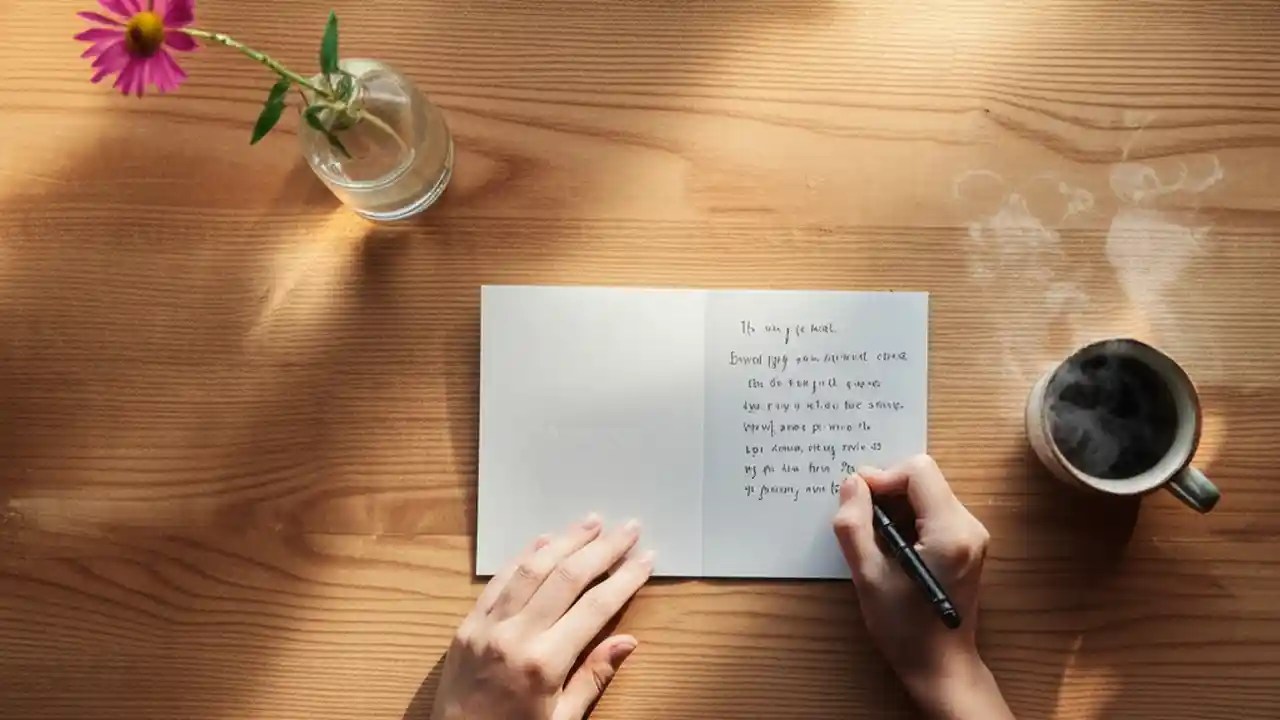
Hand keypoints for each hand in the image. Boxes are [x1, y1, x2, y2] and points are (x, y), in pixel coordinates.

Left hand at [432, 515, 652, 719]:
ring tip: (591, 522)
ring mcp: (487, 626)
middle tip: (628, 527)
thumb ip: (593, 678)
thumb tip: (628, 641)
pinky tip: (544, 540)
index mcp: (545, 664)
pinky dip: (522, 556)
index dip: (625, 579)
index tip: (646, 558)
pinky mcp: (466, 625)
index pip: (595, 607)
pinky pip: (498, 581)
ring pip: (531, 569)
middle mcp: (515, 636)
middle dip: (602, 549)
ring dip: (564, 541)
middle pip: (566, 578)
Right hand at [833, 455, 1012, 719]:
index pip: (918, 471)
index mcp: (950, 532)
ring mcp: (972, 534)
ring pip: (926, 492)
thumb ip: (855, 525)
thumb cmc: (904, 628)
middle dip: (887, 491)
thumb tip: (851, 482)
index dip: (882, 477)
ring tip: (876, 540)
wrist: (941, 666)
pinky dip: (907, 517)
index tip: (858, 503)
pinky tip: (892, 547)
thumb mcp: (868, 576)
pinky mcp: (967, 543)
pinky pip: (932, 510)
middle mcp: (969, 526)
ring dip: (895, 506)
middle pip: (923, 479)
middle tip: (863, 523)